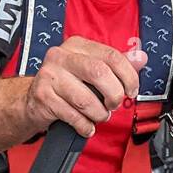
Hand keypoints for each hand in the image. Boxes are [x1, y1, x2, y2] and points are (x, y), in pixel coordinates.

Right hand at [21, 37, 146, 138]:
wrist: (32, 102)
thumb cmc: (66, 86)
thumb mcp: (91, 70)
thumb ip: (116, 64)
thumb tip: (141, 57)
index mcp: (77, 45)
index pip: (111, 56)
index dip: (128, 76)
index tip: (132, 91)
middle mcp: (61, 56)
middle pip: (99, 73)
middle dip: (113, 95)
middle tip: (113, 105)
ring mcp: (49, 76)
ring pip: (86, 99)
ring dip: (99, 115)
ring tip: (98, 116)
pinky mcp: (43, 97)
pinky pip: (73, 116)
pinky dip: (85, 126)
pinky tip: (85, 126)